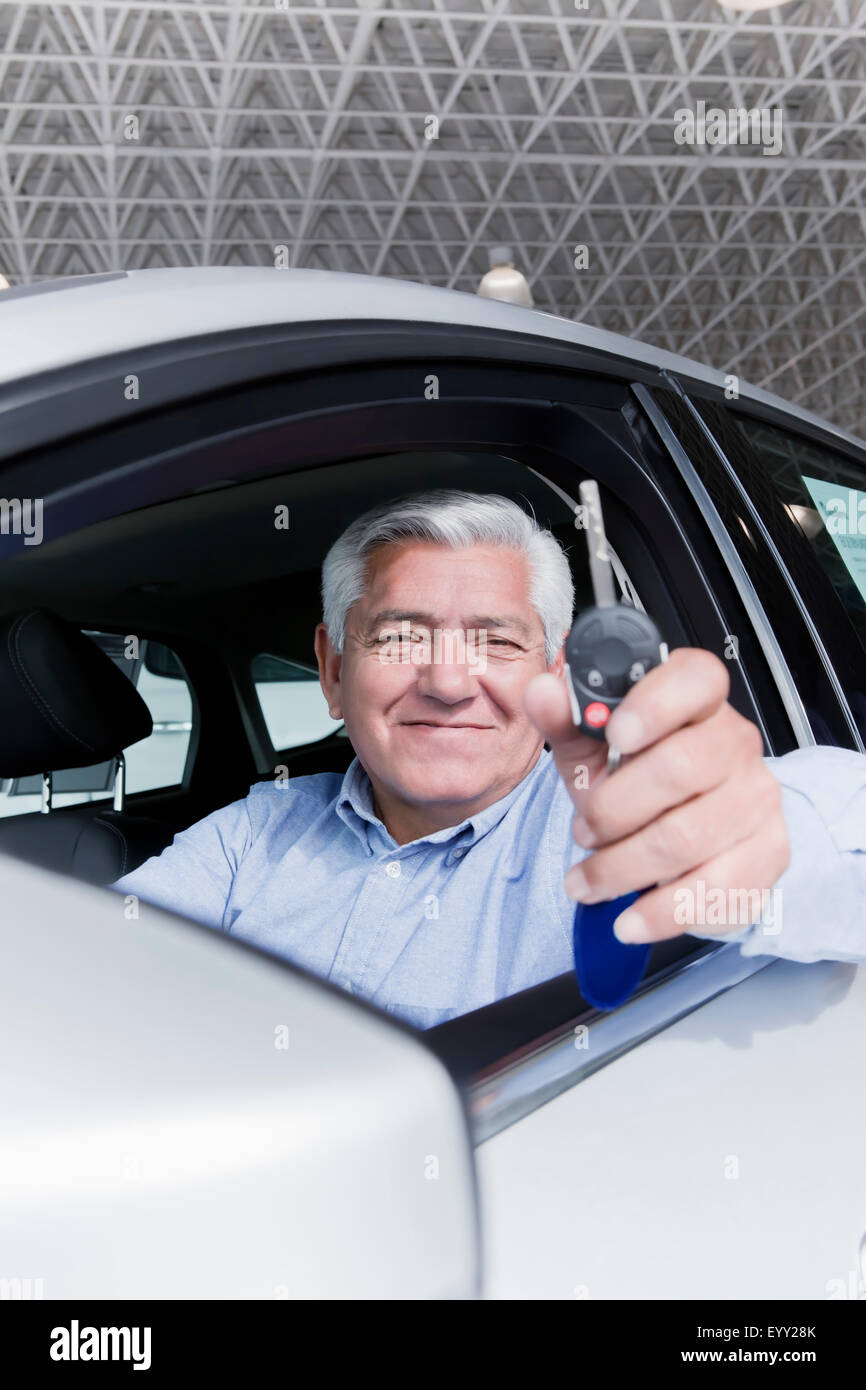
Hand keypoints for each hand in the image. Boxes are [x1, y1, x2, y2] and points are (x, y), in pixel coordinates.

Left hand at [523, 648, 789, 943]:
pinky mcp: (767, 854)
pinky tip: (629, 919)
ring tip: (588, 881)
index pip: (696, 679)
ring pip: (689, 837)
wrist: (692, 836)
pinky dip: (660, 912)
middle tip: (581, 833)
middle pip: (683, 768)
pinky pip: (715, 889)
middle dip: (614, 808)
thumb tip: (542, 691)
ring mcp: (757, 799)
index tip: (617, 733)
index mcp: (696, 700)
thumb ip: (568, 721)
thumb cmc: (638, 782)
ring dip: (623, 868)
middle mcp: (735, 742)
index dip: (657, 703)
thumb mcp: (594, 749)